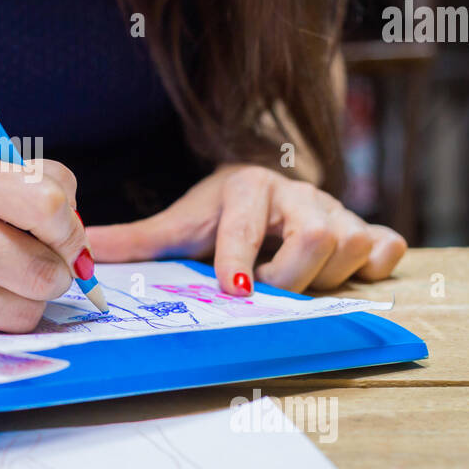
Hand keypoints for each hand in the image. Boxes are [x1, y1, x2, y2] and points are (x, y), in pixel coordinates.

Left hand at [85, 164, 405, 295]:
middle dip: (291, 274)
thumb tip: (81, 252)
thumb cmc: (217, 211)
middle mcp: (298, 194)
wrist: (265, 180)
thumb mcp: (179, 221)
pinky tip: (348, 275)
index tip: (235, 288)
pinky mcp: (368, 226)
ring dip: (325, 277)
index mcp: (247, 188)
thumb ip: (135, 241)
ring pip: (351, 247)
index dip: (242, 255)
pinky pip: (387, 249)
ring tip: (294, 278)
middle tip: (267, 288)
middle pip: (314, 237)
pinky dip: (376, 267)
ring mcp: (338, 209)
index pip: (248, 223)